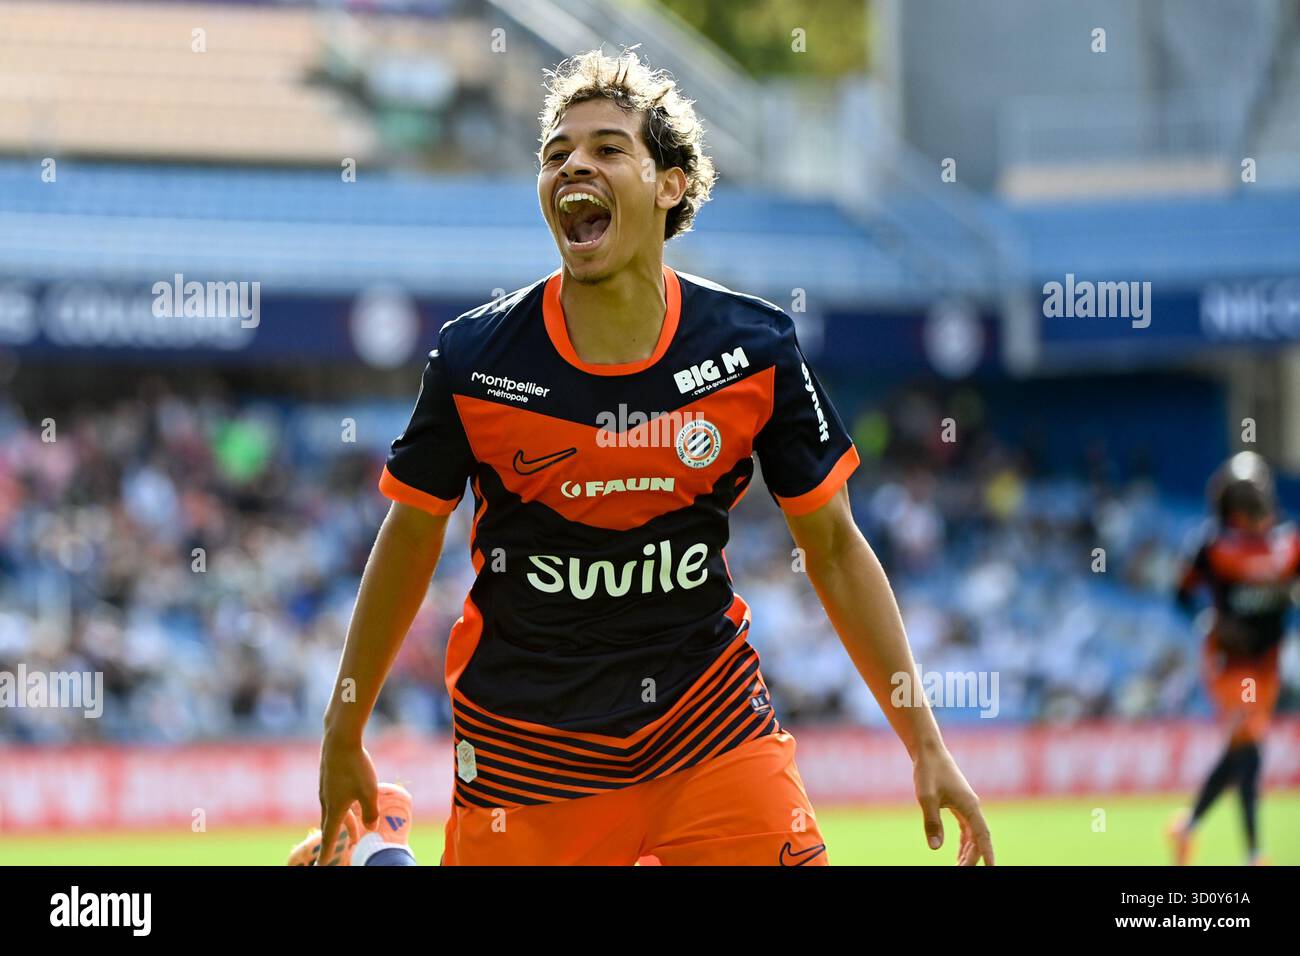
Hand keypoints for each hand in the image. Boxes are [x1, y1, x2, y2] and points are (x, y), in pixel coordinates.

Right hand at [316, 736, 378, 864]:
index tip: (323, 864)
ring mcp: (325, 788)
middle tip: (352, 844)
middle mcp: (326, 800)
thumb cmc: (355, 767)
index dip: (327, 851)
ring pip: (333, 809)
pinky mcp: (328, 777)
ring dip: (345, 820)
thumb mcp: (369, 792)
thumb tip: (372, 828)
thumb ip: (371, 812)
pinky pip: (334, 798)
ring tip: (355, 826)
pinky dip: (342, 806)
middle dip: (342, 835)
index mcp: (334, 808)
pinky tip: (349, 800)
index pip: (330, 835)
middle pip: (332, 823)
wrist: (339, 739)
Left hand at [913, 743, 993, 865]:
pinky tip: (958, 852)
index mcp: (969, 806)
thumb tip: (935, 848)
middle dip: (973, 857)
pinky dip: (964, 841)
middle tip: (961, 871)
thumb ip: (932, 822)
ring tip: (960, 867)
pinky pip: (966, 827)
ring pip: (973, 834)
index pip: (982, 836)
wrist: (929, 751)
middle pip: (978, 838)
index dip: (987, 854)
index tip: (992, 869)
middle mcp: (972, 806)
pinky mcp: (959, 803)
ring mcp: (967, 805)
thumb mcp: (926, 798)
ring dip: (969, 851)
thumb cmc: (928, 771)